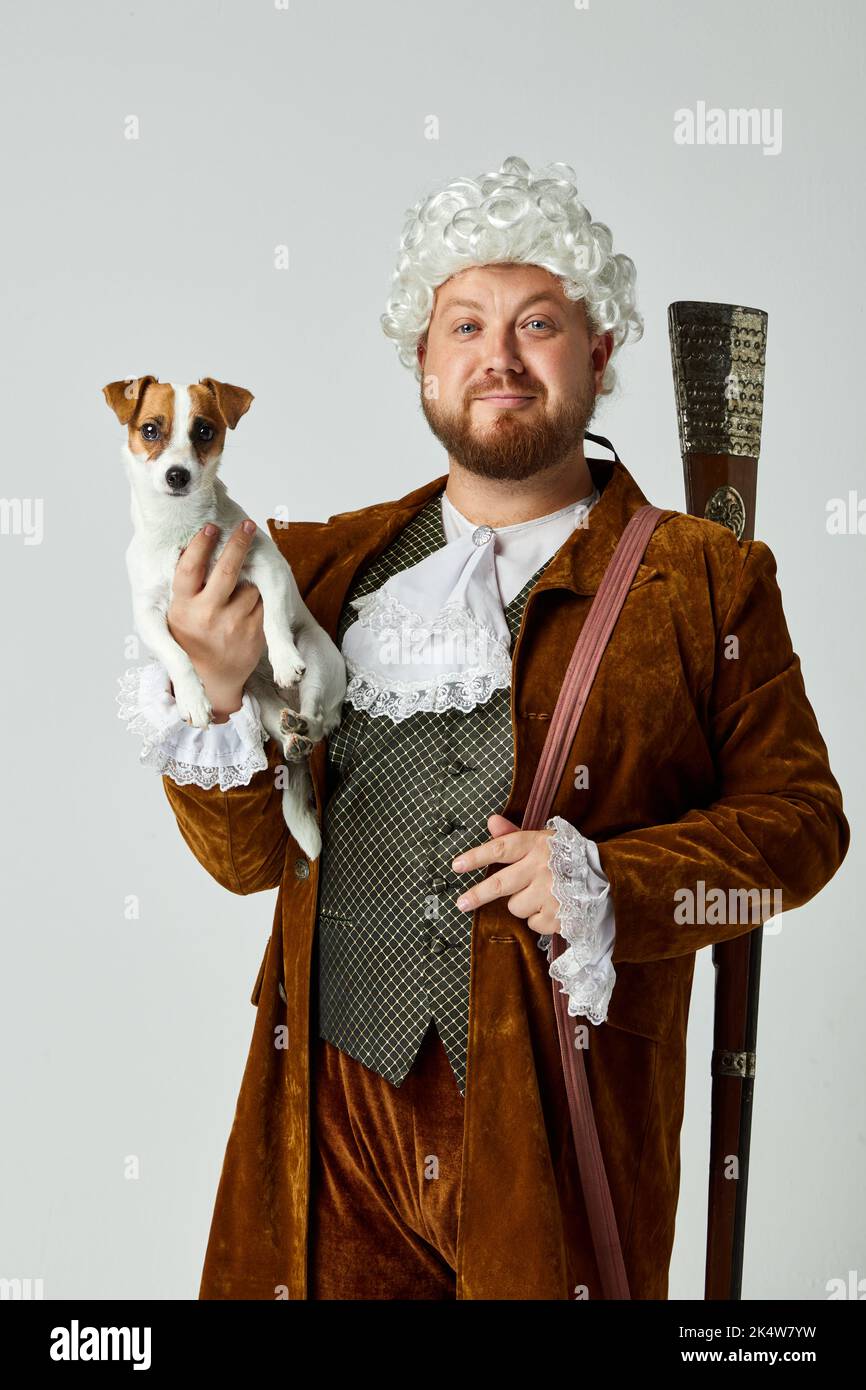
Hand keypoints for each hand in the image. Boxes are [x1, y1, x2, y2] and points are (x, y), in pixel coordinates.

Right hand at [167, 520, 266, 714]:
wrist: (212, 678)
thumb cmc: (193, 637)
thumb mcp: (178, 613)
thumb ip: (185, 586)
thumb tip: (194, 543)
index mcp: (183, 607)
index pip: (190, 569)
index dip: (201, 545)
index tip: (210, 527)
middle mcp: (207, 615)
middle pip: (227, 571)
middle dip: (238, 543)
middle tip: (246, 525)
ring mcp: (233, 624)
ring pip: (250, 585)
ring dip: (248, 581)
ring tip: (237, 594)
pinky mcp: (255, 632)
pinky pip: (263, 602)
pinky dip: (258, 599)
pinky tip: (247, 607)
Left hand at [450, 813, 559, 935]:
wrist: (610, 878)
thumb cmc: (570, 857)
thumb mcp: (546, 840)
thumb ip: (516, 833)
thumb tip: (491, 821)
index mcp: (537, 845)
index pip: (500, 849)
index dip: (476, 857)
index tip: (456, 866)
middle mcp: (542, 868)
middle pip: (499, 884)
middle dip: (476, 895)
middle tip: (461, 903)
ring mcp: (550, 895)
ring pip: (515, 906)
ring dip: (522, 904)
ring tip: (542, 895)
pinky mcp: (557, 917)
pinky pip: (532, 923)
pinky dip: (539, 919)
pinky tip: (553, 908)